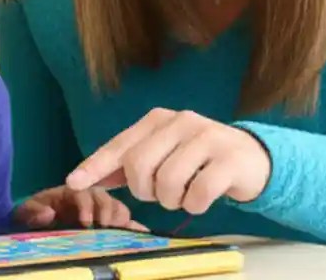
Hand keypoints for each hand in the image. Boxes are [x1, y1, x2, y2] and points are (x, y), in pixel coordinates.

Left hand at [15, 186, 147, 230]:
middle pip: (105, 198)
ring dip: (121, 218)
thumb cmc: (32, 217)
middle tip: (105, 228)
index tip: (86, 223)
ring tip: (120, 233)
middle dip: (108, 211)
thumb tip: (48, 214)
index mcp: (70, 192)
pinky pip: (125, 222)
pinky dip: (134, 227)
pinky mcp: (108, 224)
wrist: (35, 228)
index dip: (87, 206)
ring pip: (118, 208)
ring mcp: (100, 211)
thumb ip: (32, 211)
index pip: (83, 192)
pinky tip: (143, 234)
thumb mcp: (25, 213)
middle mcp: (89, 198)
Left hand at [65, 108, 271, 214]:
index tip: (74, 182)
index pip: (121, 145)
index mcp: (160, 119)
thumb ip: (129, 163)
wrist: (251, 157)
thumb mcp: (163, 153)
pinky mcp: (228, 159)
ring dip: (172, 200)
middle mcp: (181, 121)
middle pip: (139, 165)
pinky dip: (194, 205)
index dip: (95, 165)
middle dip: (145, 190)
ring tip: (184, 194)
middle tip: (161, 193)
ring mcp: (207, 138)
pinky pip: (197, 193)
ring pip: (167, 182)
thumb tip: (87, 177)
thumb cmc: (199, 158)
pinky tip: (202, 198)